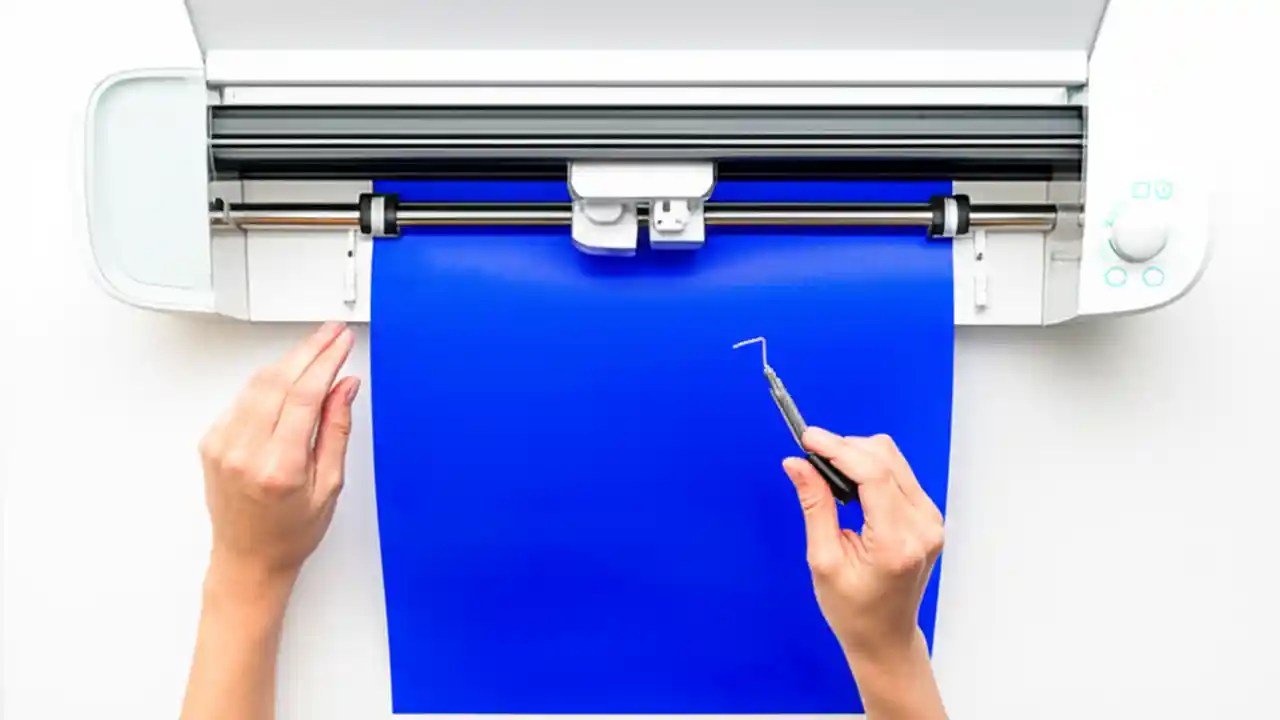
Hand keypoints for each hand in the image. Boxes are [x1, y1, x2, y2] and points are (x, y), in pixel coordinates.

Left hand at [197, 322, 360, 591]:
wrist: (249, 558)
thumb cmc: (290, 532)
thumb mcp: (329, 485)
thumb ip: (335, 430)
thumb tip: (344, 386)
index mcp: (278, 467)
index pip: (304, 395)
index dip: (325, 361)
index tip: (341, 343)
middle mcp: (244, 453)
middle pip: (278, 380)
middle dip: (309, 350)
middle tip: (331, 334)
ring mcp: (222, 445)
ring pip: (257, 383)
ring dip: (288, 361)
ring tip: (314, 347)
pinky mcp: (210, 442)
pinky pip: (242, 399)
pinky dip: (267, 382)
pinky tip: (286, 376)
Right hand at [782, 428, 944, 669]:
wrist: (884, 636)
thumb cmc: (853, 610)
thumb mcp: (823, 560)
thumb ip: (814, 506)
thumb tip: (798, 464)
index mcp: (896, 543)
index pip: (873, 475)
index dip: (838, 449)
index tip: (809, 438)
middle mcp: (922, 527)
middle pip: (885, 459)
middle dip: (845, 448)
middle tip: (810, 454)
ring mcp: (930, 521)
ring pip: (894, 460)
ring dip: (858, 455)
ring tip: (827, 469)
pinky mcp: (928, 517)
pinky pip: (900, 474)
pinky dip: (871, 468)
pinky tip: (849, 482)